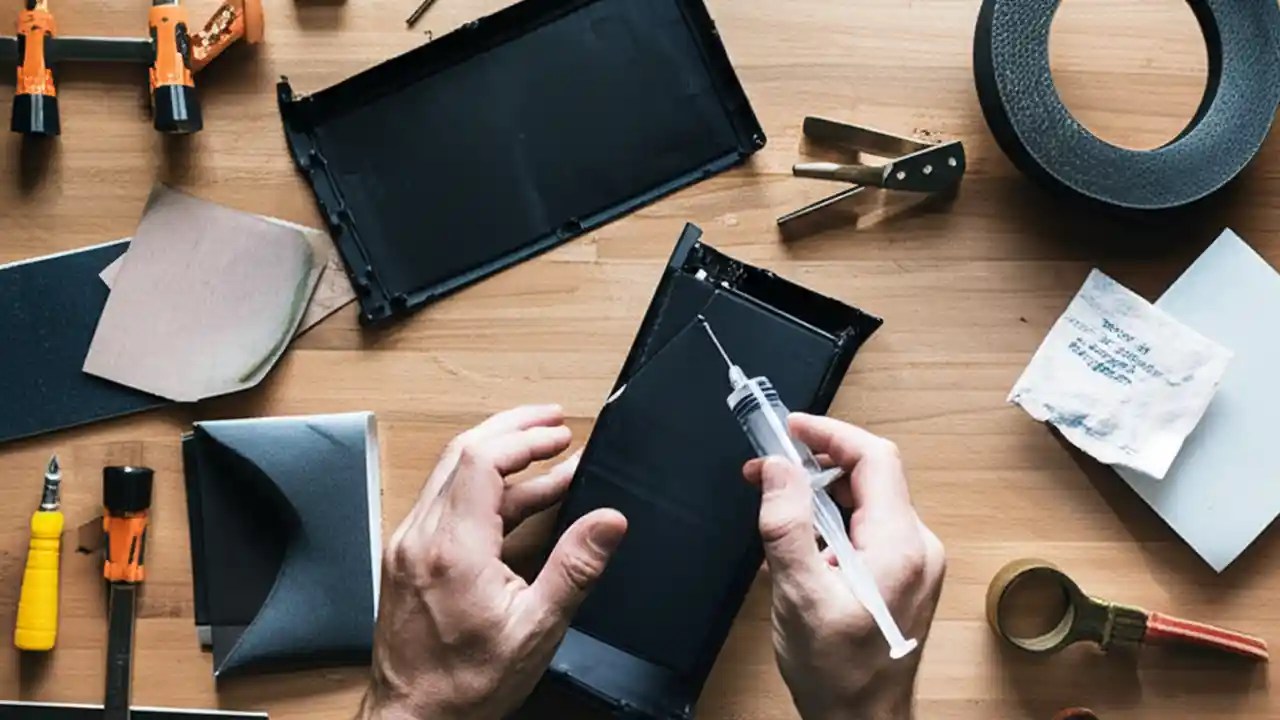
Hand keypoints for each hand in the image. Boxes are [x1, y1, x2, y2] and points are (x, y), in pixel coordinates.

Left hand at [359, 405, 627, 719]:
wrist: (412, 718)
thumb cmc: (465, 684)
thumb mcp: (536, 629)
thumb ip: (574, 569)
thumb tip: (608, 523)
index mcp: (453, 549)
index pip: (481, 460)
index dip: (524, 439)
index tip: (560, 436)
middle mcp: (421, 538)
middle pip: (461, 452)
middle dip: (511, 429)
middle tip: (552, 422)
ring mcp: (409, 545)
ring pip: (450, 474)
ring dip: (497, 454)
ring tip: (545, 450)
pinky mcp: (408, 557)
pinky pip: (445, 501)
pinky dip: (483, 486)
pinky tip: (520, 495)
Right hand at [744, 414, 944, 719]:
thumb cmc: (839, 676)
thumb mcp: (800, 596)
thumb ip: (787, 526)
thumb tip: (776, 468)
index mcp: (900, 545)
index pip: (874, 458)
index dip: (829, 434)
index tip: (788, 429)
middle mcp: (917, 547)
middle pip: (870, 475)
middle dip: (815, 464)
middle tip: (765, 470)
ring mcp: (913, 562)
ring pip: (865, 501)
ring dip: (819, 495)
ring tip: (776, 512)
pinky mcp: (902, 575)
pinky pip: (867, 528)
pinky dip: (831, 521)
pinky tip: (801, 545)